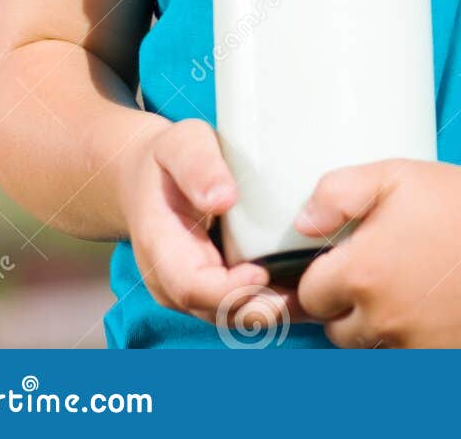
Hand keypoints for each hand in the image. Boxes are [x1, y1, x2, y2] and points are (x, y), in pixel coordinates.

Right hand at [117, 118, 314, 333]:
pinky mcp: (208, 290)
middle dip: (261, 308)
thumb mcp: (180, 144)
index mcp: (160, 247)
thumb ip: (199, 166)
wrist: (146, 177)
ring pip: (231, 316)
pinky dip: (270, 303)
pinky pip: (237, 306)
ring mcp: (188, 291)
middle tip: (306, 293)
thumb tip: (223, 199)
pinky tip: (303, 288)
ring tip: (313, 293)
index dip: (229, 290)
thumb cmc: (167, 158)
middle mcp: (170, 280)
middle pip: (216, 311)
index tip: (263, 272)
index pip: (190, 287)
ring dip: (272, 311)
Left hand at [293, 158, 460, 347]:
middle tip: (377, 272)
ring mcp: (412, 344)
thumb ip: (334, 194)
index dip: (324, 275)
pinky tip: (423, 309)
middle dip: (346, 304)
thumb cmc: (449, 199)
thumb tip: (301, 225)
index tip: (345, 261)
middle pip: (335, 328)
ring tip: (401, 289)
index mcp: (361, 272)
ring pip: (368, 348)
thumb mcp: (387, 175)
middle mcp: (382, 317)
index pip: (310, 295)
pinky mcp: (440, 359)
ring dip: (373, 327)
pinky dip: (406, 342)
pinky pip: (403, 360)